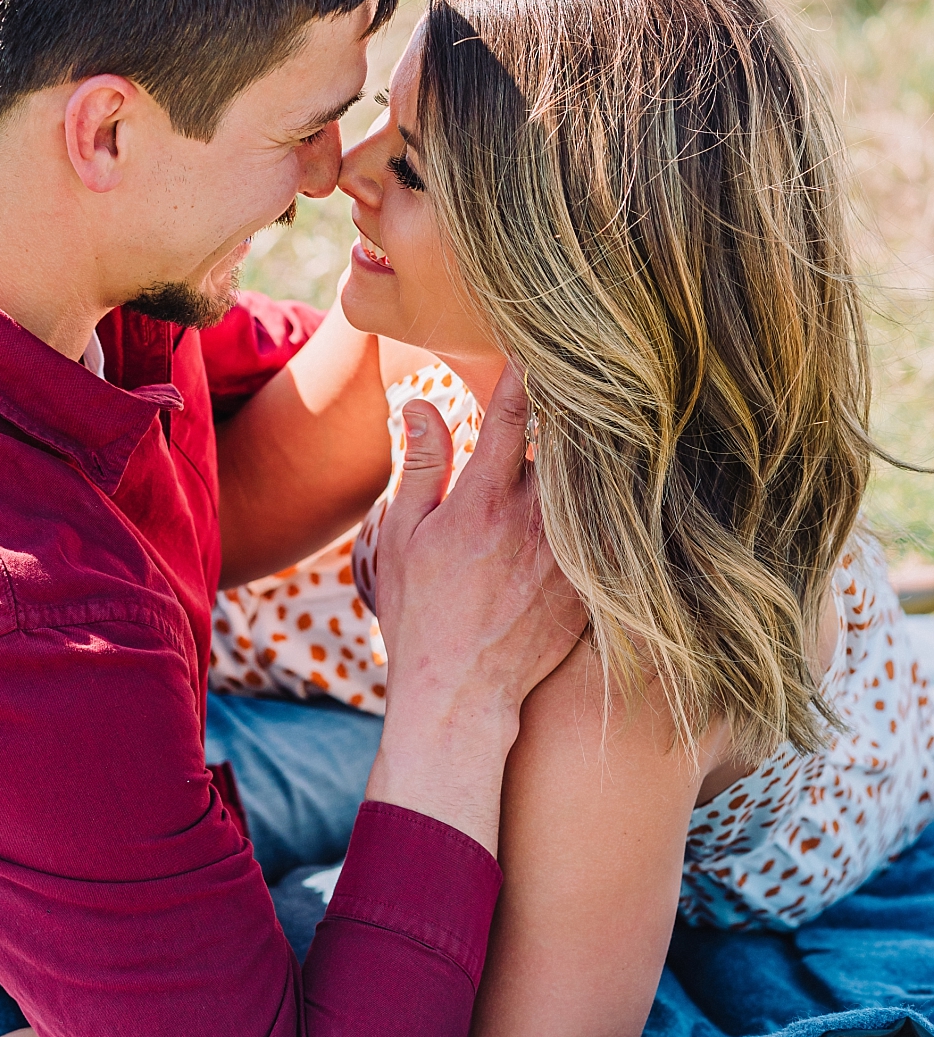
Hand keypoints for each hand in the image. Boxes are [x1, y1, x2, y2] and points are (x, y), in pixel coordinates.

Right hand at [367, 365, 586, 851]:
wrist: (460, 695)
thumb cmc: (420, 613)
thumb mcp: (403, 537)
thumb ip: (421, 467)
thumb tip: (423, 404)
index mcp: (481, 500)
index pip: (511, 416)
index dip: (528, 372)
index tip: (541, 341)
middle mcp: (531, 521)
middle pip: (570, 441)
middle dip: (578, 407)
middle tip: (599, 367)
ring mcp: (567, 555)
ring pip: (596, 483)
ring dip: (601, 452)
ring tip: (627, 410)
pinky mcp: (590, 586)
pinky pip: (613, 532)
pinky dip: (619, 506)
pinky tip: (632, 485)